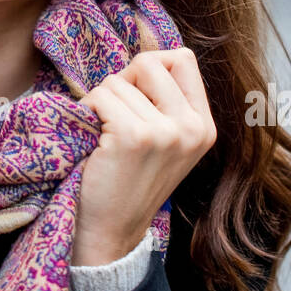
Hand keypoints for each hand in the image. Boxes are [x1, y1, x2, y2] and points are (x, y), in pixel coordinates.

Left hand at [71, 48, 216, 265]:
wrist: (110, 231)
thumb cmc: (128, 179)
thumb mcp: (166, 142)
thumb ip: (165, 102)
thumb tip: (142, 58)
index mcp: (204, 126)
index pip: (182, 58)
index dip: (151, 68)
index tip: (137, 97)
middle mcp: (192, 128)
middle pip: (151, 61)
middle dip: (124, 80)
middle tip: (115, 115)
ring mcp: (166, 133)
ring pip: (118, 80)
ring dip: (101, 101)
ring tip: (104, 135)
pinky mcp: (134, 137)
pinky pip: (100, 96)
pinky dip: (87, 111)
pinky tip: (93, 140)